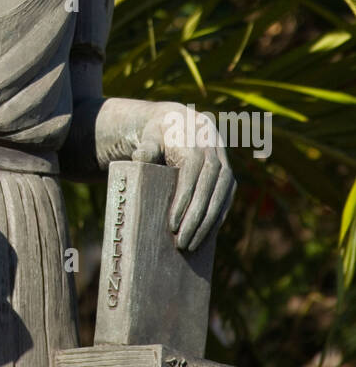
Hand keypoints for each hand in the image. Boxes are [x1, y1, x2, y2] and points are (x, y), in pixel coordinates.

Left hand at [131, 103, 235, 251]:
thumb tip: (138, 158)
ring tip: (192, 245)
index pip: (191, 174)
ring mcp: (224, 162)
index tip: (172, 223)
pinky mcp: (228, 174)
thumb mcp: (150, 135)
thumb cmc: (160, 133)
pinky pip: (227, 197)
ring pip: (221, 196)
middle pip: (209, 189)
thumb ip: (146, 147)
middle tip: (181, 243)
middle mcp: (213, 151)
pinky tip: (207, 234)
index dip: (184, 200)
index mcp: (194, 141)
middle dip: (196, 218)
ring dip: (209, 223)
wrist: (182, 121)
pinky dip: (218, 216)